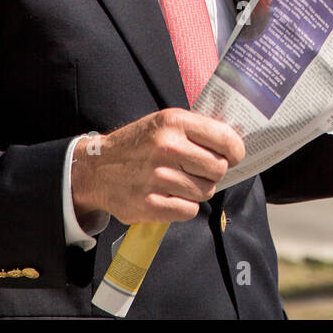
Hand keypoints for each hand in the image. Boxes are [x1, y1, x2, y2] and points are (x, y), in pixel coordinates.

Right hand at [71, 109, 244, 224]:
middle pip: (218, 169)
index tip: (233, 156)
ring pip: (205, 192)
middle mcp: (166, 147)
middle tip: (199, 171)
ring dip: (197, 190)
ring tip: (179, 182)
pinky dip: (184, 207)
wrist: (96, 168)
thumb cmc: (139, 145)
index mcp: (174, 122)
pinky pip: (189, 210)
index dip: (236, 151)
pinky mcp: (149, 204)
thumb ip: (197, 131)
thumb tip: (236, 145)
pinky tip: (170, 196)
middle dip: (213, 172)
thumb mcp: (164, 123)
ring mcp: (157, 177)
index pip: (225, 138)